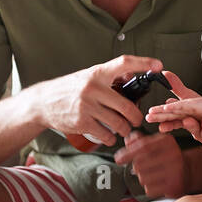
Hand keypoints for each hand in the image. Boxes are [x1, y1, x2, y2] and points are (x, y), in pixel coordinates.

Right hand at [37, 55, 162, 146]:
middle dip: (136, 117)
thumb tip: (133, 77)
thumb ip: (109, 77)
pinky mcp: (82, 122)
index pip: (124, 63)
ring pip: (119, 124)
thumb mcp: (88, 77)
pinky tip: (109, 136)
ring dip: (125, 130)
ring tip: (123, 129)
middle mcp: (93, 88)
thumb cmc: (70, 89)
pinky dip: (111, 138)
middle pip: (127, 106)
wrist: (43, 102)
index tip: (158, 65)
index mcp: (97, 73)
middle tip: (137, 120)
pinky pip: (106, 134)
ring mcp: (87, 106)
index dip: (143, 63)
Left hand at [114, 131, 186, 197]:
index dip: (127, 153)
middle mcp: (173, 154)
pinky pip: (150, 189)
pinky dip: (149, 188)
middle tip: (139, 168)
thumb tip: (128, 139)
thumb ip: (140, 140)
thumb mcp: (155, 144)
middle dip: (135, 168)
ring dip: (142, 178)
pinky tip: (156, 183)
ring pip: (143, 178)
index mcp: (167, 141)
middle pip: (140, 163)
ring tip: (150, 175)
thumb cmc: (165, 156)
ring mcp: (175, 171)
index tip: (117, 159)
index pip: (143, 146)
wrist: (187, 172)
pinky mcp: (175, 186)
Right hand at [145, 71, 201, 150]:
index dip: (161, 117)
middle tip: (163, 124)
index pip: (172, 118)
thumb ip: (177, 88)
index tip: (150, 116)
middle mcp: (194, 130)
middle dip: (173, 125)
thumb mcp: (191, 99)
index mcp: (186, 119)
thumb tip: (164, 73)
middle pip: (183, 126)